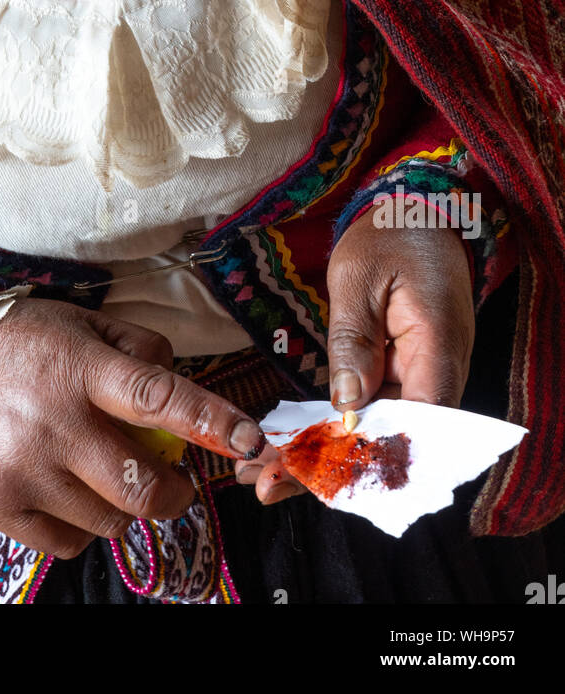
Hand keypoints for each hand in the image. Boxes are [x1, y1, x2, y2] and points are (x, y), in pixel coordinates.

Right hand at [0, 297, 265, 557]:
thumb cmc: (22, 341)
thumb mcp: (82, 323)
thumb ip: (138, 348)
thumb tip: (180, 384)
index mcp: (82, 368)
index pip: (157, 397)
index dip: (209, 421)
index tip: (251, 441)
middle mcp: (55, 421)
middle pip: (141, 484)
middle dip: (174, 492)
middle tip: (176, 483)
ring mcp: (25, 468)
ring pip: (110, 519)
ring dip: (124, 505)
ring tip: (103, 477)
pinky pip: (69, 542)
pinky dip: (83, 527)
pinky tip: (68, 493)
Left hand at [234, 206, 474, 501]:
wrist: (417, 213)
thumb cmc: (392, 236)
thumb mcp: (359, 278)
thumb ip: (353, 339)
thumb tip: (346, 404)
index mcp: (438, 350)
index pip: (414, 426)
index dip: (364, 457)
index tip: (314, 476)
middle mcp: (437, 375)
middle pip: (390, 441)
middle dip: (329, 469)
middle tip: (265, 484)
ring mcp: (421, 378)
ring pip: (375, 432)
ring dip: (323, 455)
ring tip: (260, 475)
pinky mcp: (402, 374)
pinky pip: (371, 412)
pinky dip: (331, 429)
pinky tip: (288, 445)